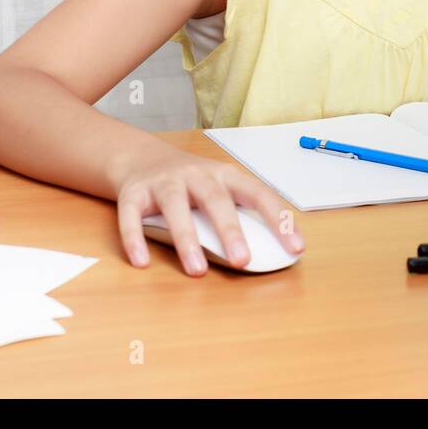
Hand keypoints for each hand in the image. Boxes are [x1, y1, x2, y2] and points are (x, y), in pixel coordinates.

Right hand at [112, 146, 305, 275]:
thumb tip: (272, 253)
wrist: (140, 158)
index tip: (296, 247)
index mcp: (225, 175)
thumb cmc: (191, 183)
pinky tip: (142, 262)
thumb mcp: (219, 189)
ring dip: (187, 239)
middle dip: (230, 230)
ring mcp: (163, 183)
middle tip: (242, 260)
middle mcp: (196, 175)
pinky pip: (131, 216)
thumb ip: (239, 214)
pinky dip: (135, 239)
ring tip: (197, 270)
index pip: (258, 194)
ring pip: (175, 207)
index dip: (278, 219)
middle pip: (215, 199)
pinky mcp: (133, 193)